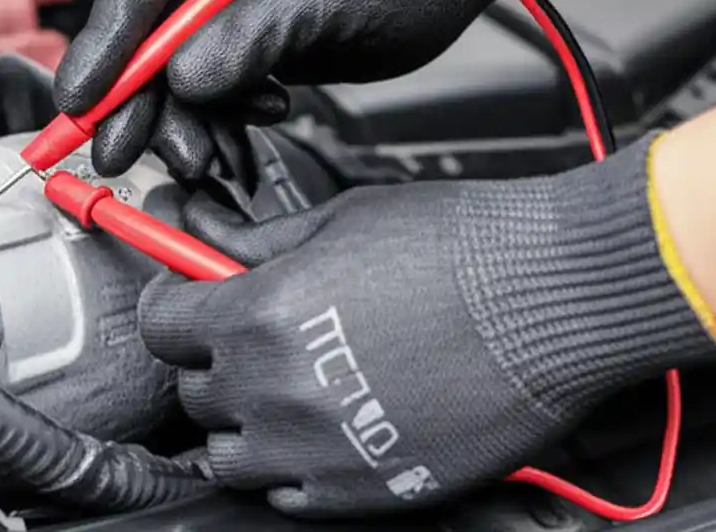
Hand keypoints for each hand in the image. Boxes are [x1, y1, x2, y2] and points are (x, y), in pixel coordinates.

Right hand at [54, 0, 585, 178]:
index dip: (105, 42)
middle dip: (136, 100)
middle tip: (123, 156)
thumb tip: (184, 79)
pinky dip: (220, 123)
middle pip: (147, 32)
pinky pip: (214, 87)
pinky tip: (239, 144)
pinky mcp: (252, 34)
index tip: (83, 100)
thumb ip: (253, 34)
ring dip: (183, 122)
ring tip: (204, 160)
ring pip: (177, 71)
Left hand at [138, 136, 715, 516]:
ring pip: (229, 454)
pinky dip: (289, 466)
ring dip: (243, 422)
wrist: (555, 295)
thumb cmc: (462, 245)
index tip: (184, 302)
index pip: (160, 326)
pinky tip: (322, 430)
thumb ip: (258, 244)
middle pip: (192, 392)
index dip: (170, 307)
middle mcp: (275, 389)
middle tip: (250, 337)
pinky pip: (286, 496)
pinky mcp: (363, 490)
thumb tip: (207, 241)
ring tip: (288, 388)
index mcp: (259, 315)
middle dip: (211, 361)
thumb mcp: (340, 220)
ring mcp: (316, 449)